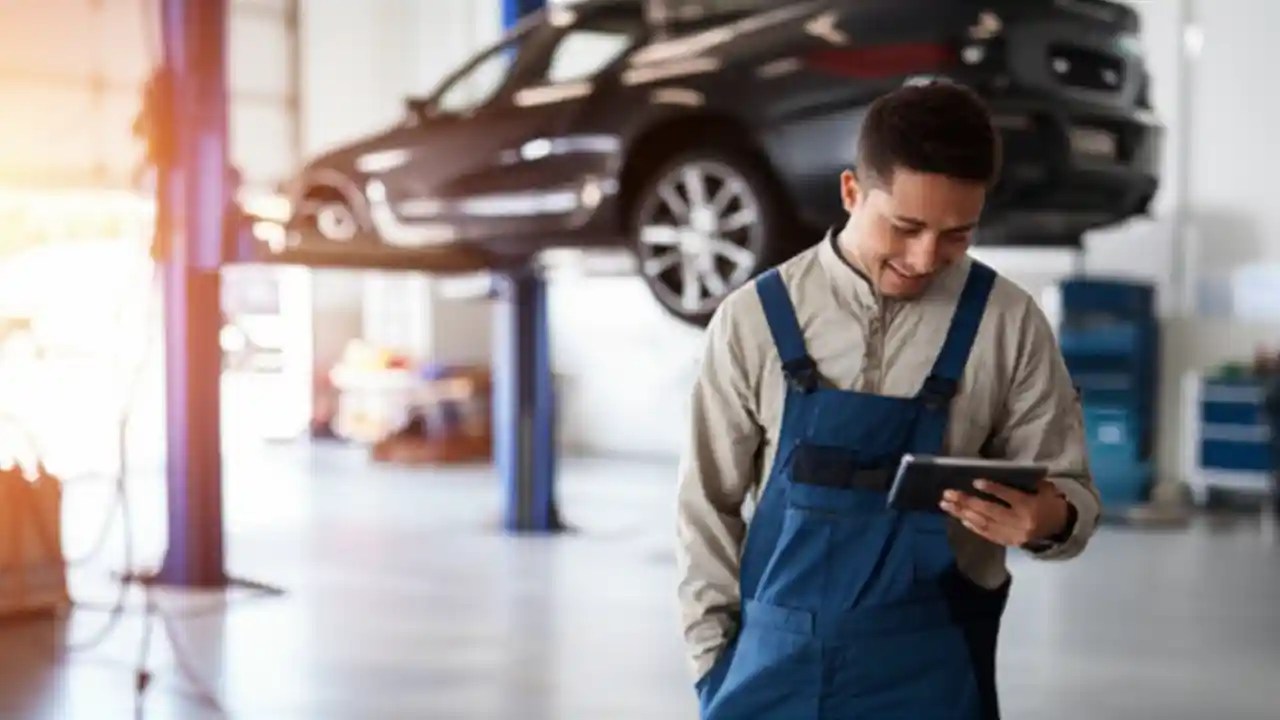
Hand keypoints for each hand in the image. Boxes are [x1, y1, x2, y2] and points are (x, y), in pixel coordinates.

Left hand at [939, 479, 1069, 547]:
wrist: (1061, 528)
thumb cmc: (1049, 501)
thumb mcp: (1043, 489)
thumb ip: (1024, 483)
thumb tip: (999, 473)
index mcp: (1030, 506)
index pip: (1009, 497)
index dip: (993, 489)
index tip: (975, 482)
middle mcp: (1020, 523)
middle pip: (990, 512)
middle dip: (967, 502)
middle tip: (948, 494)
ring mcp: (1013, 535)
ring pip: (984, 524)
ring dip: (963, 513)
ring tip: (946, 505)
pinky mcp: (1009, 542)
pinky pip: (988, 534)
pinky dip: (973, 526)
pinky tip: (960, 517)